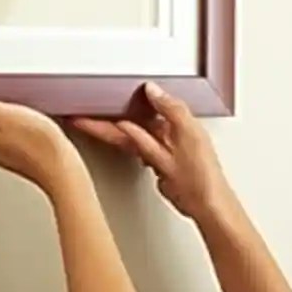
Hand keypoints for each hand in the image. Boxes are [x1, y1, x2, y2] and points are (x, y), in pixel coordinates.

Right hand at [72, 82, 231, 220]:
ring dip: (107, 129)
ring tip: (85, 122)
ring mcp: (159, 150)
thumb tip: (152, 88)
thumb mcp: (190, 133)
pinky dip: (119, 141)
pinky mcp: (154, 166)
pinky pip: (133, 149)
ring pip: (128, 135)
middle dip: (107, 116)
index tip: (105, 96)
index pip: (145, 106)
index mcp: (177, 121)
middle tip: (84, 113)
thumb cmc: (205, 172)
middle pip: (131, 121)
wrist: (207, 203)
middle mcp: (167, 134)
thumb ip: (171, 109)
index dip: (125, 100)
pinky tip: (107, 135)